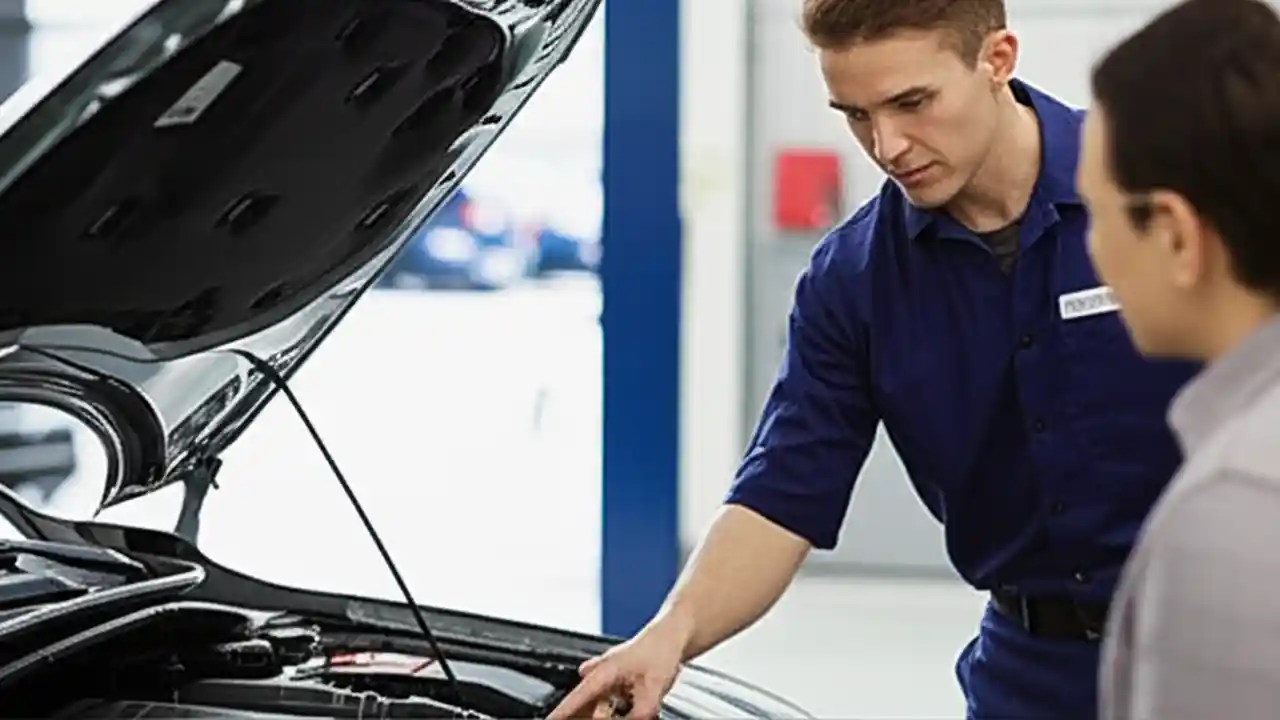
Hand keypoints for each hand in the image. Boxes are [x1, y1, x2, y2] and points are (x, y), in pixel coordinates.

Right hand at [546, 619, 687, 719]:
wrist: (673, 635)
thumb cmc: (660, 649)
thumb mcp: (653, 687)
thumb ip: (639, 713)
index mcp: (602, 672)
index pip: (574, 699)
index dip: (560, 713)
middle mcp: (600, 675)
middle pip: (588, 707)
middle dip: (596, 714)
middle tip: (607, 709)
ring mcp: (608, 680)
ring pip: (601, 708)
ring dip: (613, 714)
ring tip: (633, 704)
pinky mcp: (618, 684)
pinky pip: (612, 706)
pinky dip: (622, 712)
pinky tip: (640, 707)